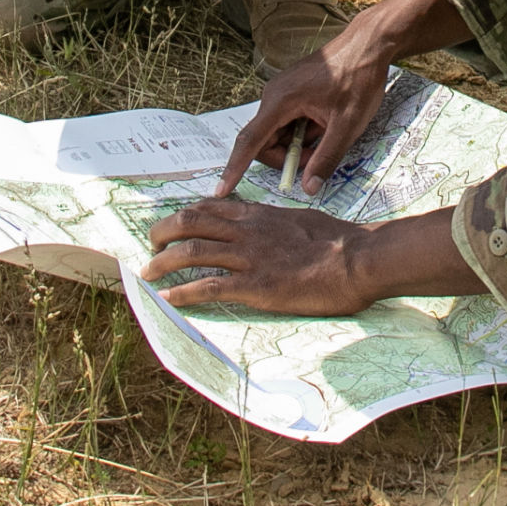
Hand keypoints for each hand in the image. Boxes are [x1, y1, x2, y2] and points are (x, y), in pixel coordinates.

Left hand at [143, 200, 376, 313]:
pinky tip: (170, 299)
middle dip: (163, 231)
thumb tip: (271, 229)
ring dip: (163, 262)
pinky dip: (183, 292)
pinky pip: (208, 286)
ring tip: (149, 273)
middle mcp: (248, 231)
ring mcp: (250, 257)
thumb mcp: (303, 221)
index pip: (211, 207)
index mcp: (260, 215)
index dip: (185, 215)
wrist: (358, 259)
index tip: (172, 224)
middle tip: (151, 244)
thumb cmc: (340, 241)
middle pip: (191, 222)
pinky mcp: (256, 285)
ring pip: (192, 251)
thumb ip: (279, 224)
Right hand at [214, 0, 464, 196]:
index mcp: (281, 101)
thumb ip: (326, 158)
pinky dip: (303, 130)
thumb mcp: (347, 125)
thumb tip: (308, 188)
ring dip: (298, 143)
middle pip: (265, 141)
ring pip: (278, 132)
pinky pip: (287, 120)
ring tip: (329, 131)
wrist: (367, 44)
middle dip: (287, 156)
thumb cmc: (359, 80)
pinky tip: (326, 120)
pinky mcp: (290, 91)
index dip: (234, 168)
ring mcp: (281, 92)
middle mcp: (273, 95)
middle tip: (319, 156)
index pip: (250, 142)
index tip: (220, 190)